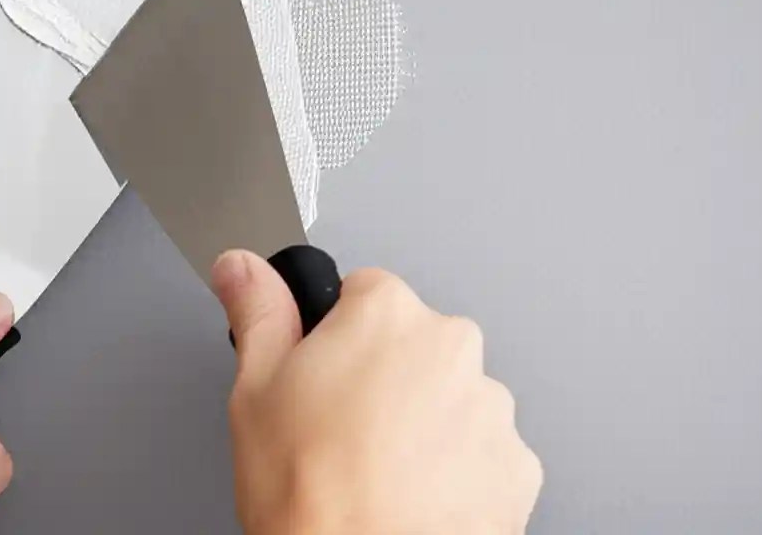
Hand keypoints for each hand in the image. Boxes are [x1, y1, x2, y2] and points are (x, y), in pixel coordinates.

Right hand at [212, 250, 542, 534]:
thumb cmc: (311, 494)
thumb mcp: (255, 389)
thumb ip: (258, 311)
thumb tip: (243, 267)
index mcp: (386, 315)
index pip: (363, 291)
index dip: (334, 335)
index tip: (322, 373)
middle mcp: (450, 347)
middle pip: (412, 342)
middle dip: (382, 375)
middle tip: (341, 427)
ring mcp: (491, 407)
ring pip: (448, 396)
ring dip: (422, 421)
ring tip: (376, 470)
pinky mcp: (518, 464)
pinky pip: (481, 449)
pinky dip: (454, 467)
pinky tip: (412, 493)